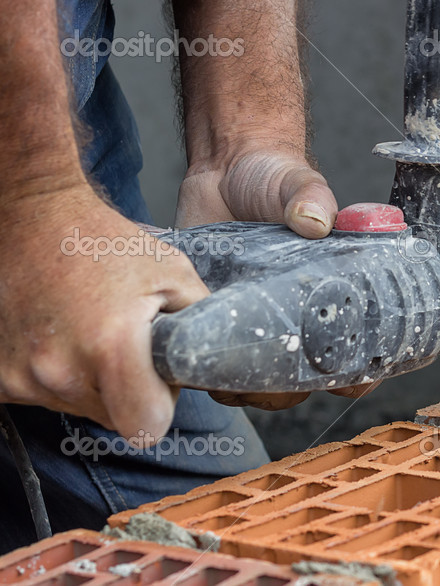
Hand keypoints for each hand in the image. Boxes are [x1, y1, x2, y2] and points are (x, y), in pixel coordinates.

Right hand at [0, 185, 208, 438]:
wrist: (33, 218)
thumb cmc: (105, 243)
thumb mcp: (174, 274)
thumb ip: (203, 323)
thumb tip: (216, 360)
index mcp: (110, 349)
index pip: (145, 426)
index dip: (158, 405)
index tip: (156, 379)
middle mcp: (58, 371)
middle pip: (112, 418)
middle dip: (126, 390)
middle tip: (125, 344)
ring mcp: (19, 375)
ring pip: (75, 407)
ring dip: (89, 381)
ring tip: (90, 331)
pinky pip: (40, 394)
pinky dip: (54, 374)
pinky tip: (60, 335)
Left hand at [176, 148, 362, 408]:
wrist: (225, 169)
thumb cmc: (275, 179)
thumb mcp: (299, 184)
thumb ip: (309, 198)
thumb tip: (314, 221)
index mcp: (336, 297)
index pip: (363, 353)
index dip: (361, 374)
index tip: (346, 377)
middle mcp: (300, 319)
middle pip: (305, 383)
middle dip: (287, 390)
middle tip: (266, 377)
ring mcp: (257, 326)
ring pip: (259, 384)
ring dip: (245, 389)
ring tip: (226, 373)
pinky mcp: (218, 324)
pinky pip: (217, 366)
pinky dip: (208, 373)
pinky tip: (198, 362)